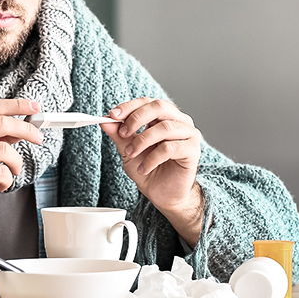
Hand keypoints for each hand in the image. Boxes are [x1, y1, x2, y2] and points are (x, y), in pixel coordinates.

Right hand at [0, 99, 42, 243]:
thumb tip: (25, 125)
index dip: (17, 105)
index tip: (35, 107)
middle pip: (2, 123)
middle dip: (26, 129)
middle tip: (38, 137)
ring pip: (5, 150)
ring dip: (17, 161)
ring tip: (15, 169)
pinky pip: (1, 172)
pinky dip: (8, 179)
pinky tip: (1, 184)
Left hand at [101, 98, 204, 245]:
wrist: (164, 195)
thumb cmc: (150, 169)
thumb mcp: (128, 151)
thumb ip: (119, 135)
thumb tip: (105, 121)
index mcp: (163, 116)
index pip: (147, 102)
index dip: (129, 107)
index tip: (113, 115)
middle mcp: (178, 121)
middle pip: (159, 107)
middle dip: (137, 118)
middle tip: (123, 133)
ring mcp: (189, 134)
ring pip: (165, 127)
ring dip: (142, 141)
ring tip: (132, 154)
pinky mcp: (193, 151)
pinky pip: (170, 148)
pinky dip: (152, 158)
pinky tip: (144, 168)